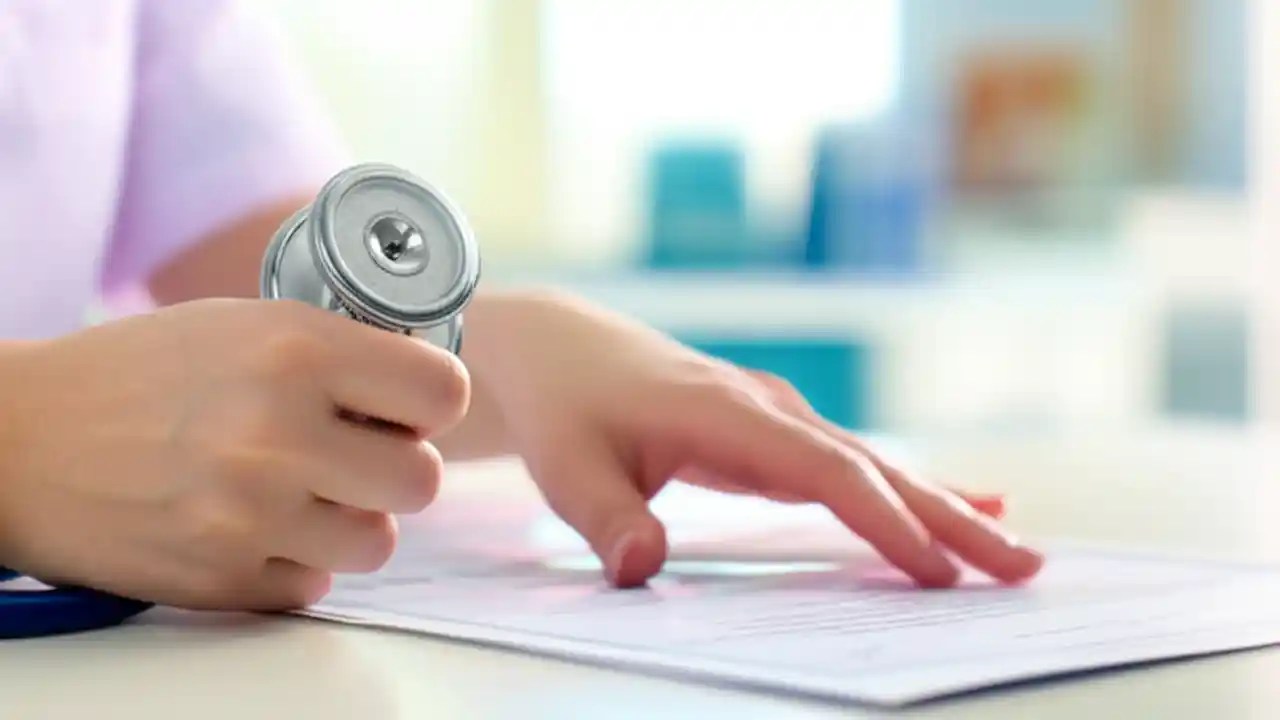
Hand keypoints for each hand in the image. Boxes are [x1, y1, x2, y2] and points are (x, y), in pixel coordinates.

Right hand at [0, 299, 468, 609]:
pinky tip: (251, 526)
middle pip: (422, 480)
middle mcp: (279, 432)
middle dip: (395, 469)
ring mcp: (250, 514)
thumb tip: (425, 392)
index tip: (409, 407)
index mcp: (294, 349)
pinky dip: (293, 560)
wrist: (22, 441)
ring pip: (378, 543)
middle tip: (355, 456)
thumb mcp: (244, 324)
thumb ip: (337, 351)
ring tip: (299, 493)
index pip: (441, 392)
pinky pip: (315, 584)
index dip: (430, 402)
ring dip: (349, 521)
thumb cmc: (137, 373)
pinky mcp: (222, 578)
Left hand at [459, 291, 1042, 587]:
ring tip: (1013, 551)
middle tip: (1024, 568)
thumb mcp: (567, 466)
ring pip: (875, 465)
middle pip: (876, 467)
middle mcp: (768, 409)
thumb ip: (607, 519)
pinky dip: (906, 489)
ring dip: (944, 508)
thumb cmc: (564, 404)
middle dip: (952, 519)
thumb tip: (642, 569)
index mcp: (727, 414)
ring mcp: (775, 415)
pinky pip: (852, 463)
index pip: (827, 474)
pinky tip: (958, 503)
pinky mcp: (772, 427)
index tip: (941, 572)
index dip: (887, 522)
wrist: (555, 345)